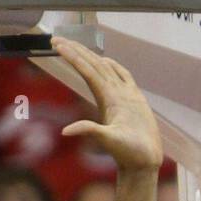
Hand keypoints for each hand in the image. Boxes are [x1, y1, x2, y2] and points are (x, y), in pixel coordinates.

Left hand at [54, 38, 164, 172]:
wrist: (143, 162)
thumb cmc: (128, 153)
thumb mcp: (108, 140)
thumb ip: (89, 131)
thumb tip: (65, 132)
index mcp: (107, 98)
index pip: (87, 70)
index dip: (73, 56)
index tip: (57, 44)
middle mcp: (113, 94)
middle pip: (92, 65)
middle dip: (75, 51)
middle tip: (58, 37)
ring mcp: (124, 96)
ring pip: (105, 69)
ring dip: (91, 56)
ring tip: (77, 43)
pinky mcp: (136, 101)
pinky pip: (124, 77)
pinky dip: (115, 67)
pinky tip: (107, 61)